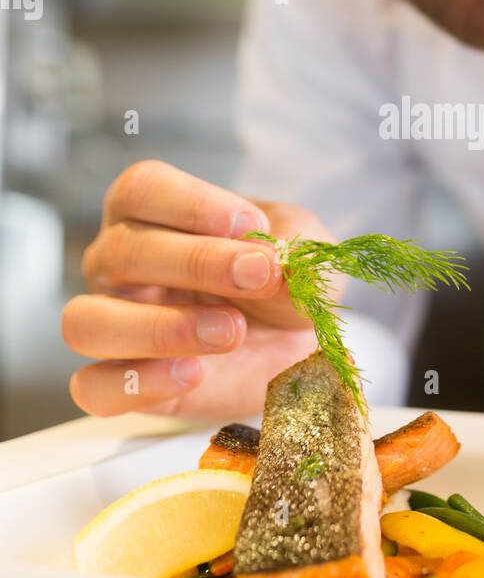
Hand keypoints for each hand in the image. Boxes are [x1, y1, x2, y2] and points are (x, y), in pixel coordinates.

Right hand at [62, 160, 332, 419]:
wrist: (294, 346)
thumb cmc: (282, 283)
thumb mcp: (301, 257)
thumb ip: (291, 254)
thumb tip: (275, 263)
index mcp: (152, 214)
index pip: (139, 189)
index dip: (193, 203)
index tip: (252, 225)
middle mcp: (118, 265)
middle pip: (121, 251)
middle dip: (197, 262)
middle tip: (258, 275)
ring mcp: (113, 324)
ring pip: (86, 321)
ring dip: (160, 327)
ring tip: (230, 331)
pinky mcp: (122, 385)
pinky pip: (93, 388)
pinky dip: (138, 383)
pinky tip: (195, 373)